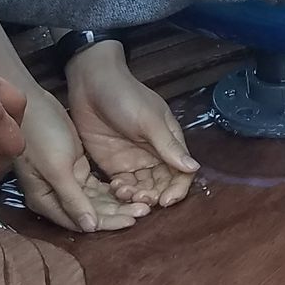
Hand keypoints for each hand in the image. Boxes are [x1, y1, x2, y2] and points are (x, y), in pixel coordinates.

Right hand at [7, 81, 143, 234]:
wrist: (32, 101)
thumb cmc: (39, 135)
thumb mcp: (57, 168)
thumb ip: (72, 199)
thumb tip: (90, 227)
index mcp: (45, 201)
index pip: (81, 221)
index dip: (108, 222)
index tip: (133, 220)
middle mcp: (55, 196)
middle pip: (91, 212)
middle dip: (118, 212)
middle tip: (145, 209)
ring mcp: (66, 182)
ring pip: (97, 199)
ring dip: (118, 201)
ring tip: (144, 200)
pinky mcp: (75, 167)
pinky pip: (97, 185)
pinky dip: (113, 188)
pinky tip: (132, 187)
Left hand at [65, 40, 199, 217]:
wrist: (90, 83)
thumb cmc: (125, 96)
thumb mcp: (149, 121)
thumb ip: (169, 147)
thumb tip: (194, 168)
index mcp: (169, 142)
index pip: (181, 173)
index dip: (177, 189)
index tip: (166, 201)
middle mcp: (154, 155)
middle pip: (162, 185)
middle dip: (155, 196)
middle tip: (142, 200)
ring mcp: (133, 161)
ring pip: (142, 188)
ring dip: (137, 196)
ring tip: (125, 194)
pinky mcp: (112, 165)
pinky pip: (122, 186)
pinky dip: (121, 192)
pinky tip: (115, 190)